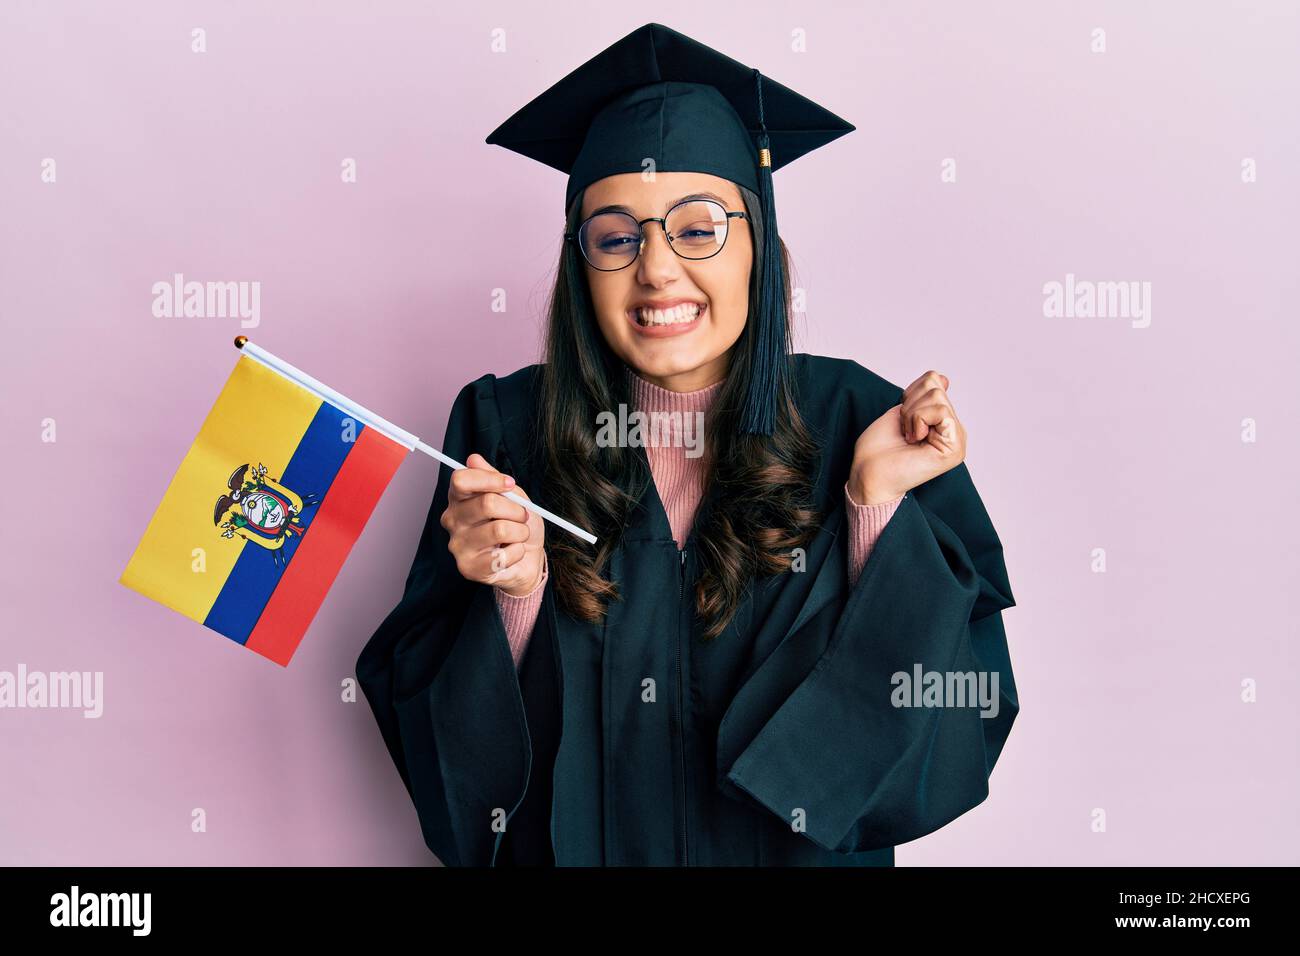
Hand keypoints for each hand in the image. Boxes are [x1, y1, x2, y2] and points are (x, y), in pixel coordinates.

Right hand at [440, 452, 545, 595]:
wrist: (529, 557)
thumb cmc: (517, 524)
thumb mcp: (512, 495)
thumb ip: (492, 477)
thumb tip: (473, 459)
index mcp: (459, 499)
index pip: (461, 480)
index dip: (490, 479)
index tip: (510, 484)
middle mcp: (452, 520)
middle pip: (486, 503)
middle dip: (516, 509)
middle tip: (522, 516)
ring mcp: (458, 545)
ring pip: (499, 529)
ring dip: (520, 532)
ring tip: (519, 536)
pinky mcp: (468, 568)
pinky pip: (504, 555)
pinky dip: (518, 552)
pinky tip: (511, 554)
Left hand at [849, 370, 966, 503]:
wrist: (869, 473)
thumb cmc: (878, 449)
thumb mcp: (902, 411)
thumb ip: (923, 396)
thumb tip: (942, 379)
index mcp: (942, 422)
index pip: (935, 381)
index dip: (911, 392)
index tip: (902, 417)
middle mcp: (953, 430)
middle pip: (935, 386)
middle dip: (910, 404)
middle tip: (904, 430)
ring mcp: (957, 440)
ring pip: (937, 396)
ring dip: (912, 414)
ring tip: (908, 436)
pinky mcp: (955, 448)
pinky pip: (940, 411)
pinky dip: (918, 420)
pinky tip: (914, 439)